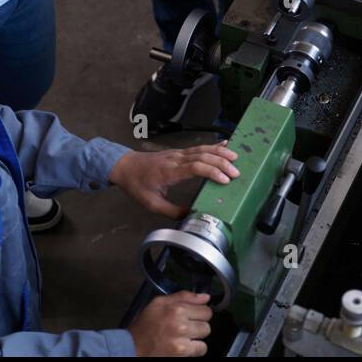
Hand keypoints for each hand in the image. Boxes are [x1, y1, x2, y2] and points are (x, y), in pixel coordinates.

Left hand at [108, 143, 239, 216]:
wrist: (125, 166)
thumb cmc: (137, 185)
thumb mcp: (151, 203)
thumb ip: (172, 211)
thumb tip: (192, 217)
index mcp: (169, 172)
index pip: (194, 168)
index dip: (211, 172)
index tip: (224, 180)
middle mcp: (175, 159)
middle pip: (202, 157)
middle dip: (221, 163)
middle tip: (236, 172)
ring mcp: (177, 154)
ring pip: (202, 149)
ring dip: (219, 152)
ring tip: (235, 157)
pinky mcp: (178, 152)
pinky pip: (198, 148)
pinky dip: (212, 146)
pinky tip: (224, 145)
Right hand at [128, 291, 211, 356]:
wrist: (133, 346)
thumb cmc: (146, 324)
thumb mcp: (159, 303)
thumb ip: (184, 297)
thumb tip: (206, 297)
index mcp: (176, 308)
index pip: (205, 309)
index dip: (200, 313)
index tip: (193, 316)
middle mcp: (181, 324)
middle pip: (207, 324)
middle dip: (199, 325)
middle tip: (187, 327)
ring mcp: (182, 341)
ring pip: (205, 337)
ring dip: (197, 337)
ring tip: (185, 337)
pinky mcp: (181, 353)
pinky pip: (201, 350)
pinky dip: (195, 349)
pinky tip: (184, 346)